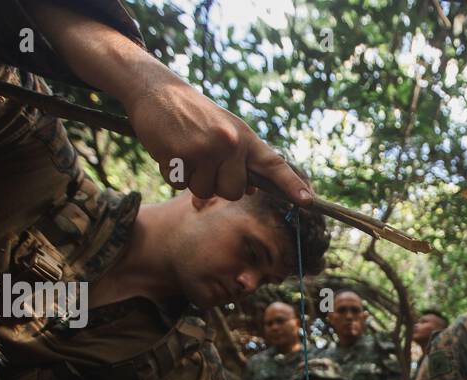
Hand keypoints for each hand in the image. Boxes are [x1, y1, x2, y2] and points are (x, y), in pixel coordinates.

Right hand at [123, 68, 313, 203]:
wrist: (157, 91)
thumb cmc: (194, 116)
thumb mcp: (225, 131)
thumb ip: (242, 160)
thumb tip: (253, 189)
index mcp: (244, 138)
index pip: (274, 164)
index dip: (291, 185)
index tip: (308, 201)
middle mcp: (230, 143)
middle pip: (233, 193)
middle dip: (217, 185)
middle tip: (203, 160)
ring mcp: (206, 149)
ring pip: (205, 191)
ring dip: (192, 179)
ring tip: (186, 151)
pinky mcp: (181, 154)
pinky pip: (180, 185)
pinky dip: (173, 174)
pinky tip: (171, 151)